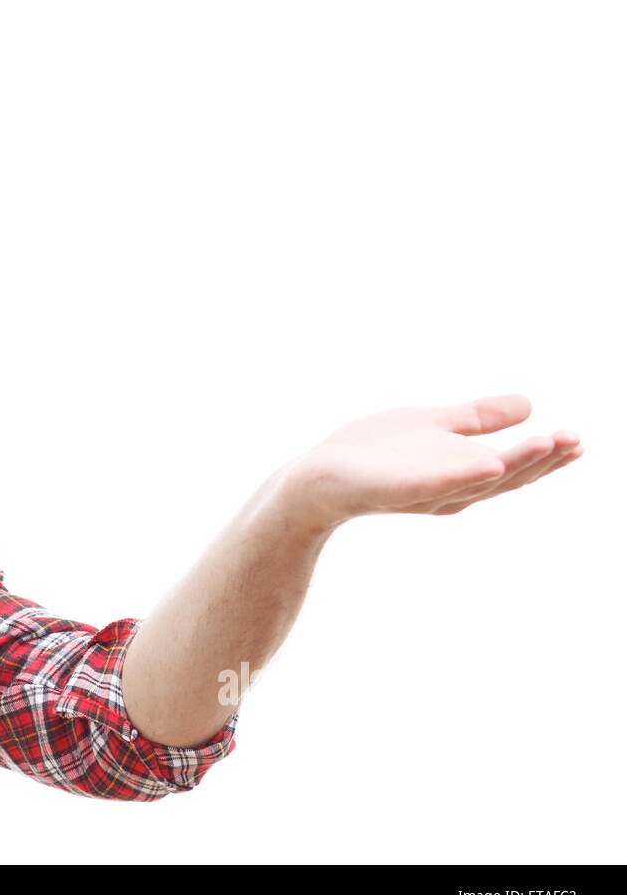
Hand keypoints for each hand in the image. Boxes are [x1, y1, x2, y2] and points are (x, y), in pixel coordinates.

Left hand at [281, 393, 583, 529]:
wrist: (316, 476)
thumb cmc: (372, 454)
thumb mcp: (434, 425)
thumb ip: (478, 418)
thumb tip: (530, 403)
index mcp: (461, 475)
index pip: (512, 468)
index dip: (546, 457)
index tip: (578, 441)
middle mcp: (448, 490)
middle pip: (504, 477)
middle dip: (541, 460)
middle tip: (574, 440)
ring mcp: (421, 491)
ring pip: (476, 479)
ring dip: (514, 463)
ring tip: (548, 442)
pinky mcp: (393, 489)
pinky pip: (431, 484)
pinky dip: (460, 475)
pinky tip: (486, 463)